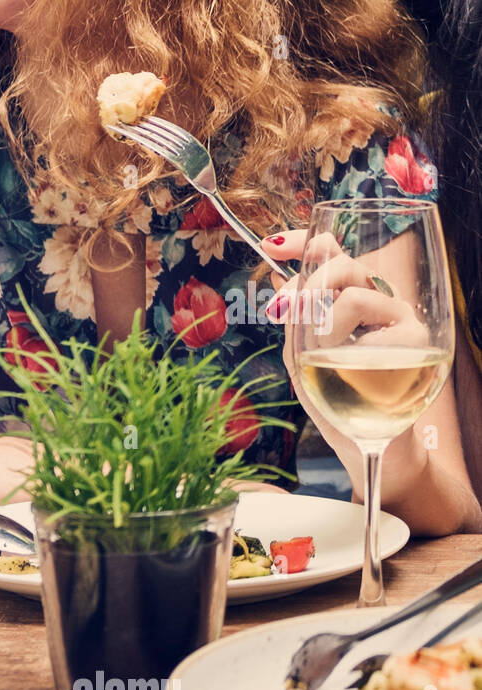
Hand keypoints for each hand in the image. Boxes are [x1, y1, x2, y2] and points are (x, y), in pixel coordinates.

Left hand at [258, 229, 429, 472]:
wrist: (370, 446)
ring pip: (355, 295)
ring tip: (329, 357)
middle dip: (308, 286)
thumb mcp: (302, 357)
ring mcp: (400, 320)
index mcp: (350, 302)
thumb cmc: (337, 401)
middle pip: (343, 265)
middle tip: (291, 318)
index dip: (302, 243)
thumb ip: (294, 319)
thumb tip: (274, 276)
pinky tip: (356, 367)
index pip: (332, 256)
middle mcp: (377, 303)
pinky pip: (373, 334)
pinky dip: (353, 349)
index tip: (271, 245)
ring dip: (326, 326)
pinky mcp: (419, 341)